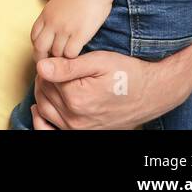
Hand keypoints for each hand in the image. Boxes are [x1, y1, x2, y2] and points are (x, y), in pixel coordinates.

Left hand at [31, 0, 112, 59]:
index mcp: (45, 15)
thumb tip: (50, 30)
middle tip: (52, 65)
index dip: (38, 47)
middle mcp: (52, 23)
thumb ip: (52, 18)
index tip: (44, 54)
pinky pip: (70, 54)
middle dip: (44, 59)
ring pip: (56, 53)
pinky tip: (79, 57)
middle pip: (40, 48)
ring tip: (67, 63)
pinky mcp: (79, 34)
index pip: (34, 37)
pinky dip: (73, 58)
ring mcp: (64, 29)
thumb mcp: (58, 4)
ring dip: (61, 59)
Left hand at [31, 49, 191, 128]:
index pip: (46, 77)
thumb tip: (40, 67)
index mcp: (77, 97)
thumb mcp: (98, 61)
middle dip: (46, 78)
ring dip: (43, 94)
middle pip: (43, 93)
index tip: (59, 57)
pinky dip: (42, 121)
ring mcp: (79, 129)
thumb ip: (67, 66)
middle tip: (57, 67)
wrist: (152, 94)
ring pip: (44, 109)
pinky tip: (39, 109)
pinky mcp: (84, 134)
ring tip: (54, 81)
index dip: (50, 64)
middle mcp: (76, 118)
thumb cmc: (127, 73)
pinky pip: (51, 131)